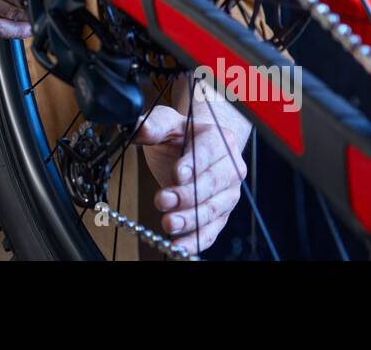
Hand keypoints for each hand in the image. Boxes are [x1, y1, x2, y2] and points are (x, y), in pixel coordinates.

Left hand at [132, 103, 247, 254]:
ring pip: (213, 210)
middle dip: (187, 195)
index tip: (178, 173)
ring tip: (168, 223)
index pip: (209, 151)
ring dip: (190, 219)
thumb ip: (154, 125)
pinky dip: (196, 240)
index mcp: (220, 139)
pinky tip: (179, 246)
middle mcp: (231, 167)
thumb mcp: (166, 123)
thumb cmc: (179, 136)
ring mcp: (228, 193)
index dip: (194, 164)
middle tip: (164, 199)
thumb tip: (139, 129)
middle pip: (212, 183)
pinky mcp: (221, 214)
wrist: (190, 149)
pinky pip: (211, 230)